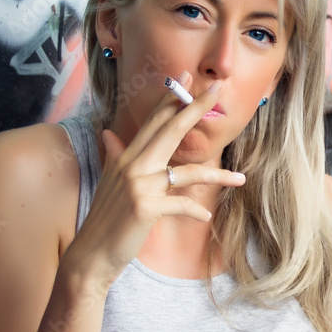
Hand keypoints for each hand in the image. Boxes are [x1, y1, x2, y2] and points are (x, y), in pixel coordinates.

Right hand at [65, 73, 244, 290]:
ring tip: (240, 179)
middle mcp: (131, 165)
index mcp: (125, 157)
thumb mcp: (109, 183)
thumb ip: (114, 156)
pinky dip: (196, 211)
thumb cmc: (106, 220)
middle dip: (195, 107)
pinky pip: (181, 204)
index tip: (186, 76)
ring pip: (186, 171)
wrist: (90, 255)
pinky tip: (206, 218)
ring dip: (218, 175)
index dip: (170, 98)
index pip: (153, 122)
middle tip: (217, 88)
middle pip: (170, 130)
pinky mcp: (145, 208)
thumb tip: (108, 133)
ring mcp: (138, 185)